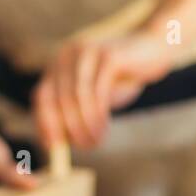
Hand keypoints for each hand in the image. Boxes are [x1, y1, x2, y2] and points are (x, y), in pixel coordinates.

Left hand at [31, 32, 173, 149]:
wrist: (154, 48)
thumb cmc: (122, 77)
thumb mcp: (94, 94)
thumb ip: (75, 112)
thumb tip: (58, 143)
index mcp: (59, 63)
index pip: (42, 96)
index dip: (45, 124)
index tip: (54, 148)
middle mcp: (68, 54)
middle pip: (57, 98)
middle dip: (69, 129)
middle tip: (83, 147)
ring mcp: (88, 52)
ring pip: (78, 96)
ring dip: (85, 124)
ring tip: (96, 141)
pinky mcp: (109, 55)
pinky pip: (98, 91)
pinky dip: (99, 114)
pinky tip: (104, 127)